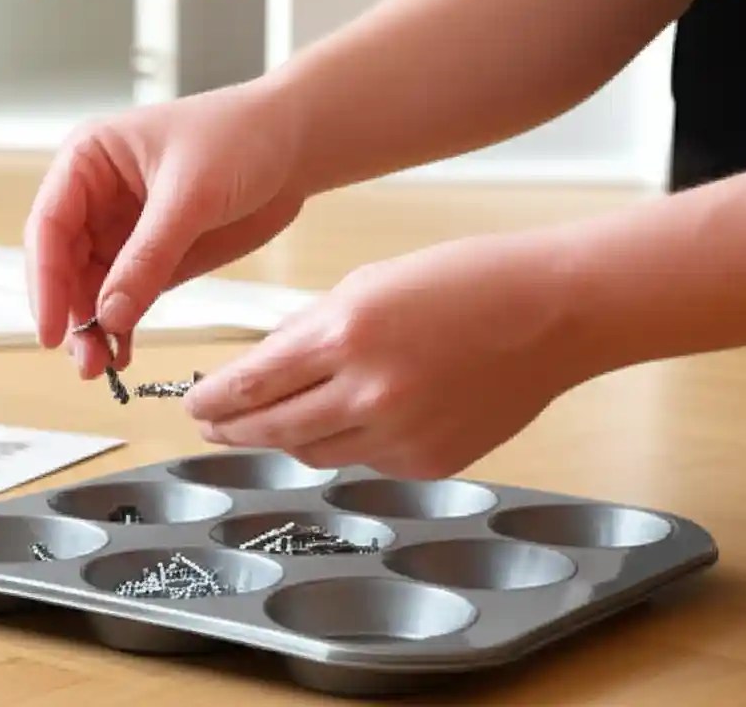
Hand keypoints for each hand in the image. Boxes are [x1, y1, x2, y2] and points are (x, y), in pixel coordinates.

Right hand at [24, 78, 304, 377]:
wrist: (296, 143)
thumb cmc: (242, 135)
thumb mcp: (192, 195)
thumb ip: (148, 257)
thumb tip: (110, 314)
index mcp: (89, 161)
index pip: (49, 226)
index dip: (44, 281)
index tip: (51, 328)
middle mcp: (96, 197)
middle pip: (63, 265)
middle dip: (70, 314)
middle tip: (85, 360)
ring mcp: (123, 231)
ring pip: (91, 289)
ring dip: (93, 329)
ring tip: (102, 367)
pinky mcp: (154, 257)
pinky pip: (126, 299)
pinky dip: (122, 328)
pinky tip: (122, 355)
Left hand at [183, 233, 587, 478]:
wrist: (552, 312)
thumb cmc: (467, 281)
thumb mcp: (368, 284)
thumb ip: (310, 331)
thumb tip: (265, 369)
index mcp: (346, 335)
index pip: (251, 385)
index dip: (213, 400)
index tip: (194, 404)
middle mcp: (369, 393)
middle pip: (272, 431)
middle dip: (232, 429)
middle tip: (212, 425)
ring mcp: (401, 436)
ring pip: (314, 453)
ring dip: (285, 438)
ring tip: (269, 423)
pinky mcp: (429, 463)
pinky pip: (365, 460)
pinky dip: (349, 442)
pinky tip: (355, 416)